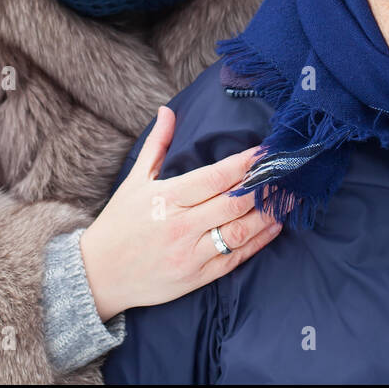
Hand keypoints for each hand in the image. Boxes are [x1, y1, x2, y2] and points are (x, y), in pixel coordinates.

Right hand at [80, 106, 283, 321]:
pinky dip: (259, 241)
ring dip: (269, 213)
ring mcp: (191, 254)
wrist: (99, 275)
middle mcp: (181, 226)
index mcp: (167, 198)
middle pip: (235, 202)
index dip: (246, 163)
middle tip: (288, 171)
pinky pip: (236, 257)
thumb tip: (168, 110)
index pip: (216, 176)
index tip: (266, 152)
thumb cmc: (119, 224)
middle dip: (265, 185)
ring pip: (241, 231)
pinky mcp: (198, 277)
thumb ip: (157, 146)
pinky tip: (274, 226)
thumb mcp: (134, 181)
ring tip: (289, 197)